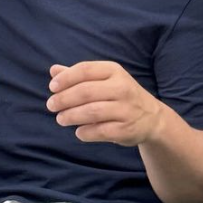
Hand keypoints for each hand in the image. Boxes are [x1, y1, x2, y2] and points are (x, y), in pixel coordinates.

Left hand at [46, 62, 161, 146]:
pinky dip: (85, 132)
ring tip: (61, 119)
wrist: (151, 118)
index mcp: (114, 71)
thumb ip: (78, 75)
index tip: (52, 87)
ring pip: (92, 112)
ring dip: (71, 116)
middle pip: (86, 92)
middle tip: (51, 105)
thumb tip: (53, 70)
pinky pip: (101, 131)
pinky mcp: (126, 129)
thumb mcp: (104, 79)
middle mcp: (122, 88)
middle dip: (64, 99)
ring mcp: (126, 109)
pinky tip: (78, 131)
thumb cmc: (120, 95)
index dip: (65, 78)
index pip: (85, 70)